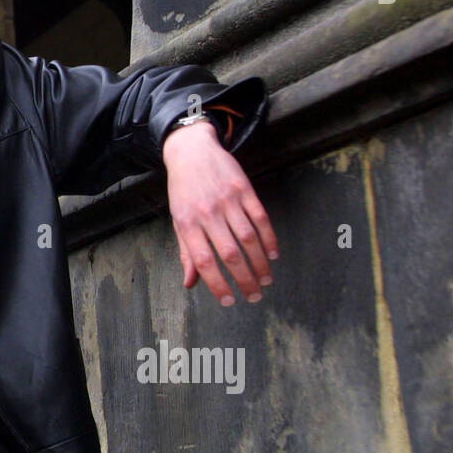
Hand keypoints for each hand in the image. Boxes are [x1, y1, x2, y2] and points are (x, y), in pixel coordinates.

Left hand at [161, 120, 277, 305]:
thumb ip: (186, 252)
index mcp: (188, 223)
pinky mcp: (244, 189)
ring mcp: (228, 200)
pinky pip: (261, 218)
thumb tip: (190, 284)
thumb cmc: (183, 191)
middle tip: (254, 297)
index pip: (204, 261)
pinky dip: (270, 238)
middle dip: (245, 279)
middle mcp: (208, 213)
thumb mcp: (178, 220)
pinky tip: (274, 254)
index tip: (229, 301)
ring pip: (249, 238)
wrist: (191, 151)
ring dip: (261, 263)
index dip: (217, 284)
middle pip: (230, 253)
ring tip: (266, 280)